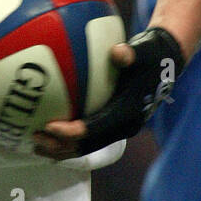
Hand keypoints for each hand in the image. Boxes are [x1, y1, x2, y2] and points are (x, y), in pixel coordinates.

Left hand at [34, 27, 184, 159]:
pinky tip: (47, 134)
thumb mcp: (145, 51)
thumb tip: (118, 51)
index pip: (96, 129)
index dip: (71, 132)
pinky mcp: (112, 124)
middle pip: (87, 145)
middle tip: (35, 140)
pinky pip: (88, 137)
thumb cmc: (151, 55)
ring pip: (86, 146)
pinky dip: (67, 140)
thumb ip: (131, 53)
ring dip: (60, 148)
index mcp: (128, 113)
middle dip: (60, 146)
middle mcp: (124, 126)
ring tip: (35, 145)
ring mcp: (118, 128)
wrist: (166, 63)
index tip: (49, 127)